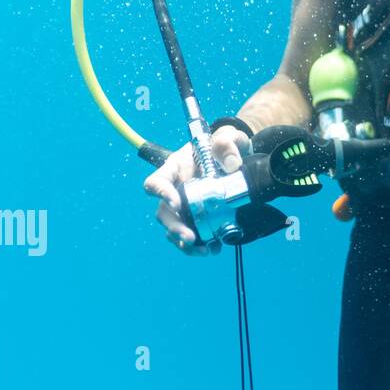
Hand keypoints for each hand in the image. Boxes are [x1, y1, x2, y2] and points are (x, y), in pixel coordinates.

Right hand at [142, 125, 249, 254]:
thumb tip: (231, 164)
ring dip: (184, 242)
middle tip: (189, 237)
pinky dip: (200, 245)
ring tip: (204, 251)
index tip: (177, 203)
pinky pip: (192, 234)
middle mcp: (174, 190)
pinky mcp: (197, 217)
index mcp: (174, 169)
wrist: (234, 158)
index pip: (156, 182)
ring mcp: (185, 206)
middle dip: (174, 227)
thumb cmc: (222, 145)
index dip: (161, 194)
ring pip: (174, 228)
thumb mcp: (227, 138)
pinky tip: (214, 249)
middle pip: (163, 213)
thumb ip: (227, 144)